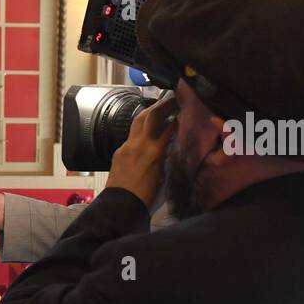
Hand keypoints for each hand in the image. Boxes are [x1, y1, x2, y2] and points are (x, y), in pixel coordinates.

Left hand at [106, 92, 175, 207]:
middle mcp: (140, 144)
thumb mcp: (163, 174)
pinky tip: (145, 132)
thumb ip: (166, 155)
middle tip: (171, 99)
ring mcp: (127, 146)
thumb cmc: (147, 195)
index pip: (169, 127)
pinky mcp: (119, 151)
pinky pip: (131, 135)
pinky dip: (140, 130)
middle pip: (150, 116)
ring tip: (158, 109)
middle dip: (162, 105)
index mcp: (155, 151)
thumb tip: (169, 144)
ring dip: (149, 113)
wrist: (120, 204)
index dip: (177, 116)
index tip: (184, 108)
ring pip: (138, 121)